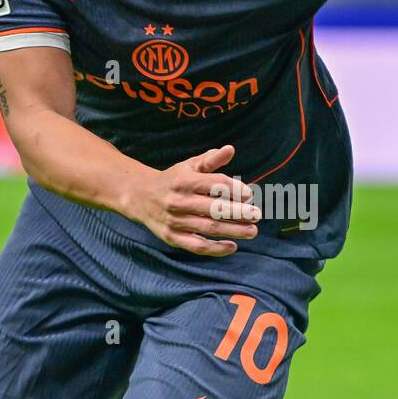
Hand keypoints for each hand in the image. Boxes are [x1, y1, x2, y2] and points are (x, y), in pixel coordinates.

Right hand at [129, 144, 259, 256]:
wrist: (140, 197)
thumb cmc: (173, 180)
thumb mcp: (189, 166)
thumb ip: (210, 159)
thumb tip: (230, 149)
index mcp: (184, 181)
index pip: (215, 184)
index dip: (234, 189)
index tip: (250, 194)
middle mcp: (179, 201)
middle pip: (215, 208)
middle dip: (238, 212)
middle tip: (257, 215)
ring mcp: (175, 221)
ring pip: (209, 228)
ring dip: (233, 230)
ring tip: (252, 231)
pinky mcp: (173, 237)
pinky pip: (197, 246)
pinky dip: (216, 249)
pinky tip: (233, 246)